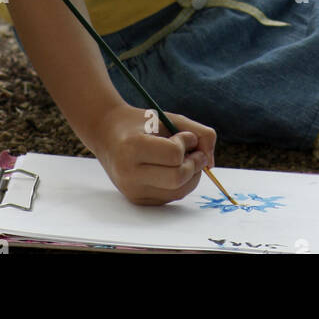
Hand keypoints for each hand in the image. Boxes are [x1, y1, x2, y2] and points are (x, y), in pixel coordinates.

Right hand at [88, 102, 217, 205]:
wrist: (107, 134)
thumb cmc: (140, 123)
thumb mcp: (167, 118)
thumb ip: (197, 132)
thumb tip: (212, 162)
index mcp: (131, 148)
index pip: (174, 155)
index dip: (187, 143)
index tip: (185, 135)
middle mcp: (129, 174)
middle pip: (178, 178)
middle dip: (194, 163)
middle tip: (194, 151)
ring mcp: (132, 191)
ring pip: (178, 191)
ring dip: (191, 174)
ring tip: (184, 158)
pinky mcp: (138, 200)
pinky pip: (171, 197)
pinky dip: (181, 183)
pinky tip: (174, 168)